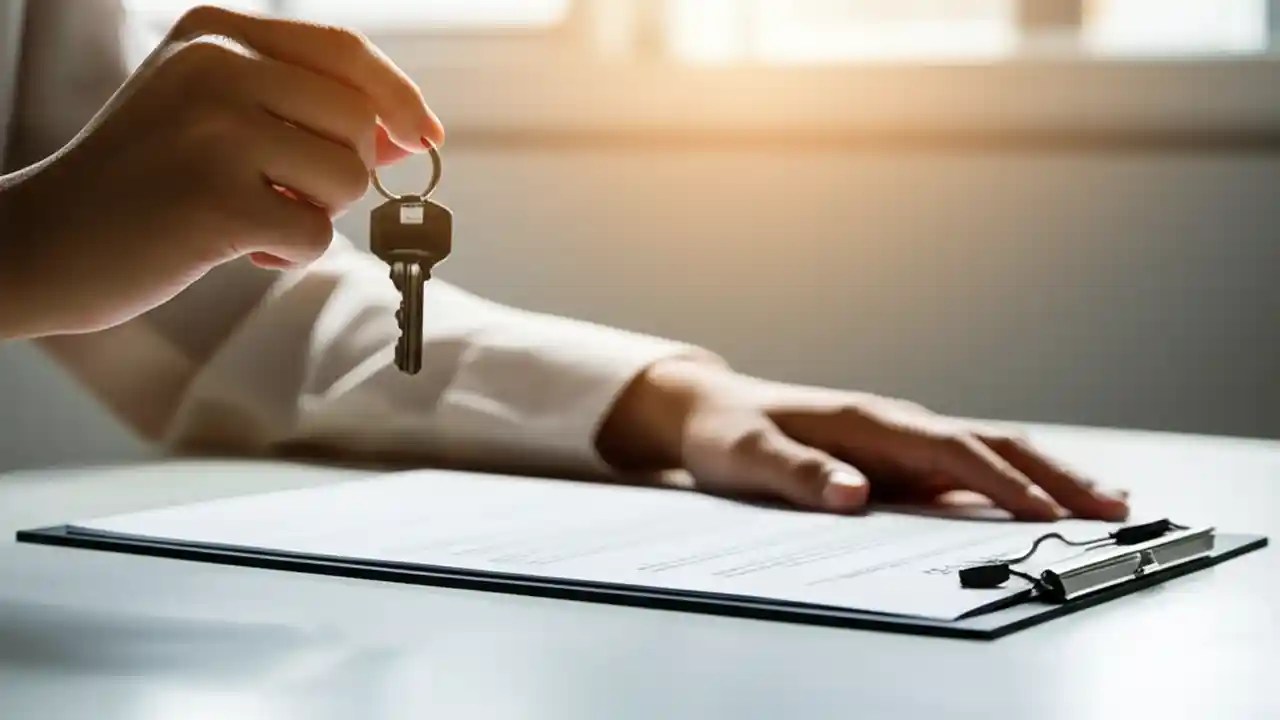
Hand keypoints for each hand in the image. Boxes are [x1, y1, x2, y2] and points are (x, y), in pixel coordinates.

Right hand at [0, 5, 442, 337]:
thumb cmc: (145, 180)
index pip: (347, 53)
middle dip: (342, 171)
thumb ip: (309, 113)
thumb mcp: (214, 115)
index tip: (425, 135)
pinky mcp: (215, 201)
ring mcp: (214, 132)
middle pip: (360, 122)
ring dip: (315, 213)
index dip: (400, 97)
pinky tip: (230, 247)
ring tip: (249, 214)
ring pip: (349, 178)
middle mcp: (215, 68)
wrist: (48, 240)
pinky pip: (315, 236)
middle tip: (280, 191)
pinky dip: (286, 256)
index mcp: (215, 33)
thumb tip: (414, 134)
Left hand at [598, 359, 1129, 520]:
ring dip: (1047, 475)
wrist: (711, 410)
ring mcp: (902, 438)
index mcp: (868, 422)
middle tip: (1112, 507)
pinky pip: (968, 466)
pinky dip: (1014, 481)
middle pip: (991, 444)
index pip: (951, 452)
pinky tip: (1041, 500)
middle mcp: (896, 423)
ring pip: (990, 450)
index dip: (1002, 483)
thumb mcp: (747, 458)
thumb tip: (857, 495)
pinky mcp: (898, 455)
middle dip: (1054, 475)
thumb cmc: (729, 433)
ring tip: (1103, 501)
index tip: (1048, 512)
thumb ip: (799, 476)